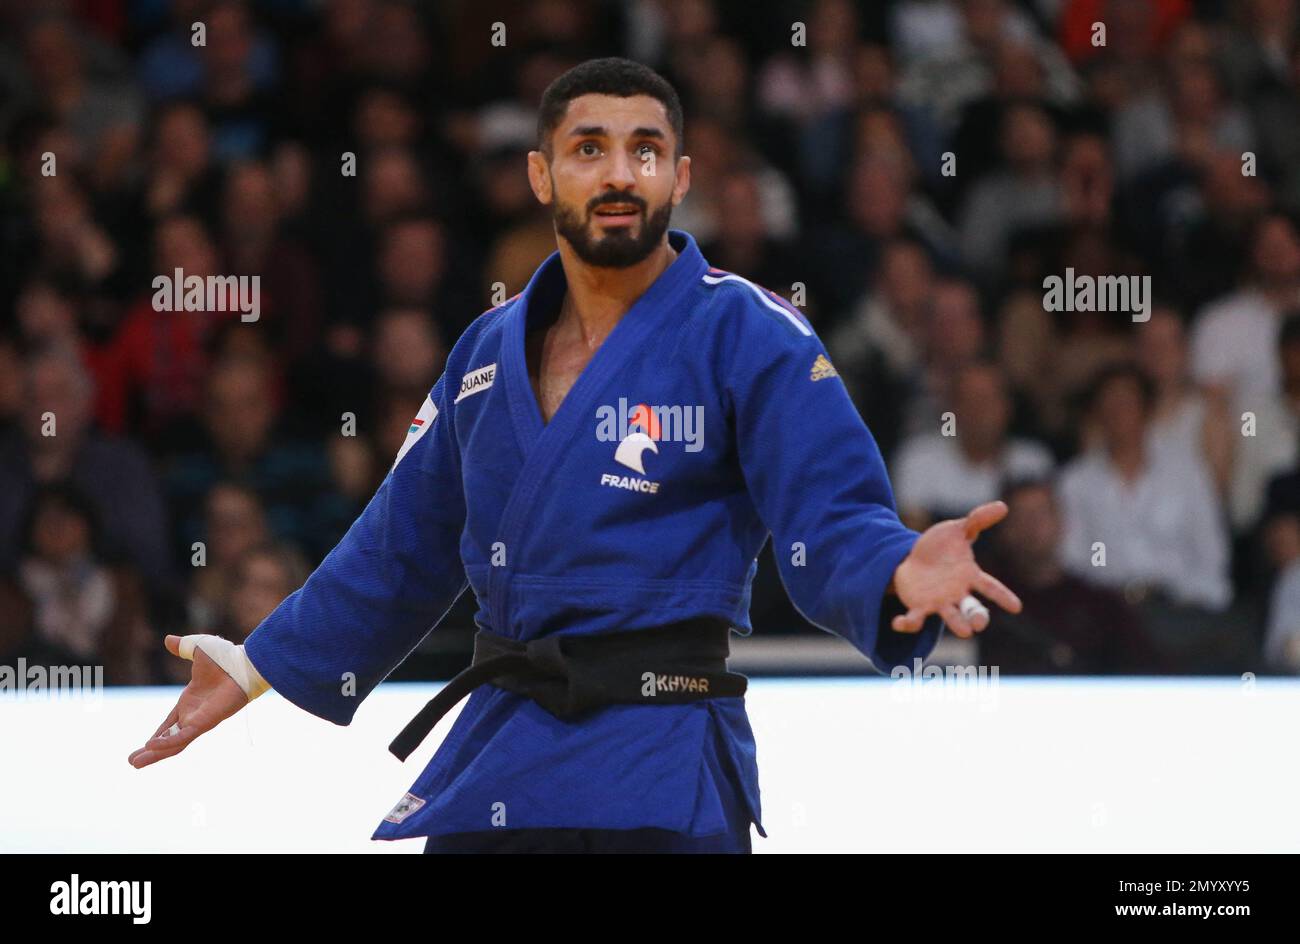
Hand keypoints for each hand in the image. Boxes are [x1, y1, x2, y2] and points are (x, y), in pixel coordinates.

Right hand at [127, 635, 248, 768]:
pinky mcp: (205, 722)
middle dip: (152, 750)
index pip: (170, 723)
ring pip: (174, 743)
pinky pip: (183, 735)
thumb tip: (168, 639)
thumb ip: (182, 647)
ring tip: (135, 764)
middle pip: (168, 738)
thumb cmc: (227, 658)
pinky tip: (151, 746)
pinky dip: (168, 742)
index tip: (145, 745)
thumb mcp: (198, 649)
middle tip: (132, 762)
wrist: (244, 664)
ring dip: (155, 754)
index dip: (158, 734)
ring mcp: (199, 720)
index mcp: (190, 701)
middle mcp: (193, 714)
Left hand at [889, 500, 1021, 637]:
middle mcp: (958, 594)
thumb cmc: (941, 546)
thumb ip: (978, 520)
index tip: (1016, 607)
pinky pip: (914, 619)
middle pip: (972, 609)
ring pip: (950, 618)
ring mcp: (938, 603)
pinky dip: (908, 624)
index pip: (990, 587)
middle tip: (979, 623)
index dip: (1003, 596)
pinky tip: (897, 623)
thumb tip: (1003, 506)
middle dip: (977, 617)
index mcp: (970, 576)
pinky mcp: (919, 607)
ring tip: (964, 632)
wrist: (913, 558)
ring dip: (956, 624)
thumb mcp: (957, 530)